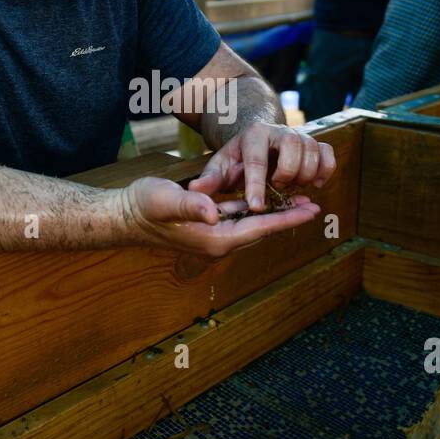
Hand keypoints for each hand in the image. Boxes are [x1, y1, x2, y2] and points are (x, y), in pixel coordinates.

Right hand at [119, 176, 320, 257]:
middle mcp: (219, 240)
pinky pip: (239, 216)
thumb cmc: (144, 206)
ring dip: (275, 212)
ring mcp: (213, 233)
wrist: (124, 214)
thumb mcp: (168, 201)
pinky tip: (268, 198)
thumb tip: (211, 211)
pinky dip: (256, 207)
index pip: (260, 228)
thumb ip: (190, 205)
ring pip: (253, 222)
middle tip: (315, 204)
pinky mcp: (208, 224)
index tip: (312, 211)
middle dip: (288, 217)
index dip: (287, 219)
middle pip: (263, 228)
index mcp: (215, 239)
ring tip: (299, 200)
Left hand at [187, 121, 336, 212]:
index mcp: (253, 135)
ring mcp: (300, 135)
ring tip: (290, 188)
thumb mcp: (219, 165)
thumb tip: (194, 190)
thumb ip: (210, 179)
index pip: (257, 160)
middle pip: (293, 150)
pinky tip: (313, 185)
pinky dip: (325, 171)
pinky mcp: (315, 143)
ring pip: (313, 152)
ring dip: (304, 176)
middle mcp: (280, 131)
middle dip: (285, 175)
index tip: (256, 207)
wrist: (257, 140)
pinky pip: (329, 154)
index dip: (257, 185)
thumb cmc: (237, 158)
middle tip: (276, 189)